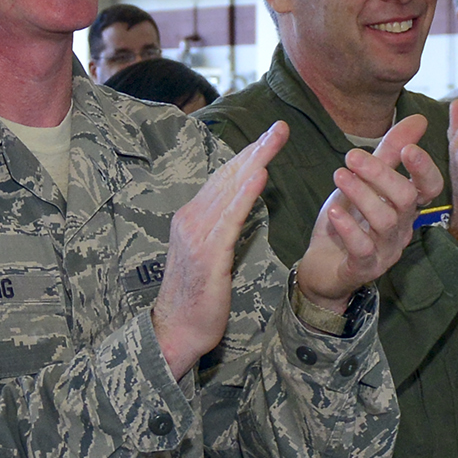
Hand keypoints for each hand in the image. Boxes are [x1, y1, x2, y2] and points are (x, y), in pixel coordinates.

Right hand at [156, 124, 285, 375]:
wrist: (176, 330)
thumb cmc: (196, 298)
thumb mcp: (209, 256)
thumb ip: (221, 229)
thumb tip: (239, 209)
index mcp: (191, 218)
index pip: (223, 180)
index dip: (247, 156)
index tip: (269, 138)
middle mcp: (190, 219)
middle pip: (227, 176)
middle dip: (256, 149)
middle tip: (281, 127)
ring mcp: (197, 235)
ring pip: (230, 189)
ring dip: (255, 160)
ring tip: (275, 140)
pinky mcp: (208, 253)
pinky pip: (230, 218)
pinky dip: (245, 194)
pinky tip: (260, 175)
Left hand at [291, 113, 439, 309]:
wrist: (321, 265)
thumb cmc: (348, 221)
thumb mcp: (365, 181)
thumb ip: (389, 152)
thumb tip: (420, 119)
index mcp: (406, 206)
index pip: (430, 187)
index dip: (424, 168)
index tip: (408, 149)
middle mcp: (402, 228)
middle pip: (405, 199)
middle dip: (380, 173)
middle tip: (351, 156)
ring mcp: (385, 250)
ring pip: (384, 220)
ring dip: (361, 194)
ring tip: (338, 176)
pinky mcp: (364, 268)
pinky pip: (362, 248)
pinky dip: (348, 227)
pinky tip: (334, 211)